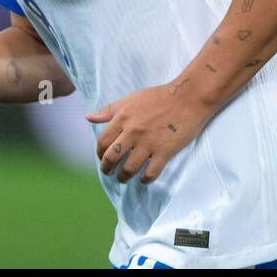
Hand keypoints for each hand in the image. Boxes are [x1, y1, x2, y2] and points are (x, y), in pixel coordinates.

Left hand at [87, 83, 212, 184]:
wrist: (188, 97)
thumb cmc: (159, 97)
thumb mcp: (130, 99)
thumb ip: (109, 110)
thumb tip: (88, 117)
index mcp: (123, 118)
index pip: (103, 142)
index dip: (99, 153)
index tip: (102, 158)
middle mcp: (133, 132)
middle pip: (112, 158)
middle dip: (107, 169)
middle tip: (109, 173)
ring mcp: (148, 143)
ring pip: (129, 169)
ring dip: (123, 177)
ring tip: (124, 178)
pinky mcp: (165, 151)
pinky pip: (151, 172)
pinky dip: (145, 179)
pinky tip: (144, 179)